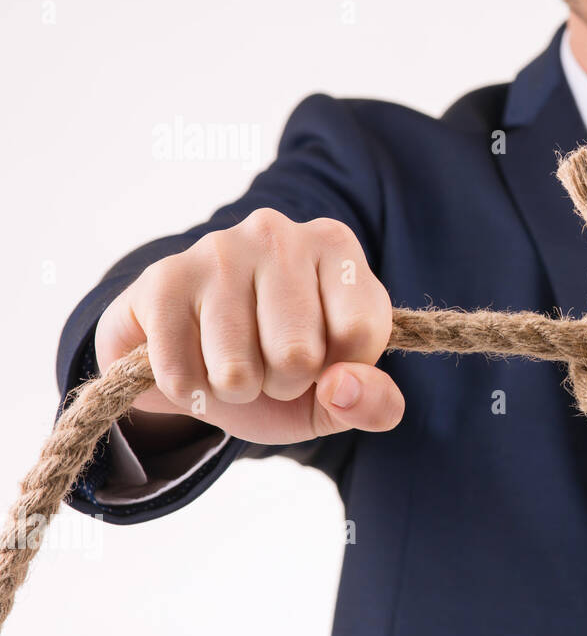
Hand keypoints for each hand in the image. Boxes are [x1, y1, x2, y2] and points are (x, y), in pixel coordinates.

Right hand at [95, 208, 403, 445]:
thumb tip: (341, 387)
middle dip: (283, 384)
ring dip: (234, 391)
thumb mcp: (340, 394)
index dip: (340, 369)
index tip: (323, 356)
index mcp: (336, 247)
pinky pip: (181, 376)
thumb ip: (374, 402)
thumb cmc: (279, 368)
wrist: (189, 357)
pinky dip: (189, 391)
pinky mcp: (162, 280)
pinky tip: (190, 359)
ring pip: (237, 372)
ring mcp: (216, 249)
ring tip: (230, 359)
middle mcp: (278, 233)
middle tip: (268, 361)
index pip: (361, 331)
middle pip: (298, 355)